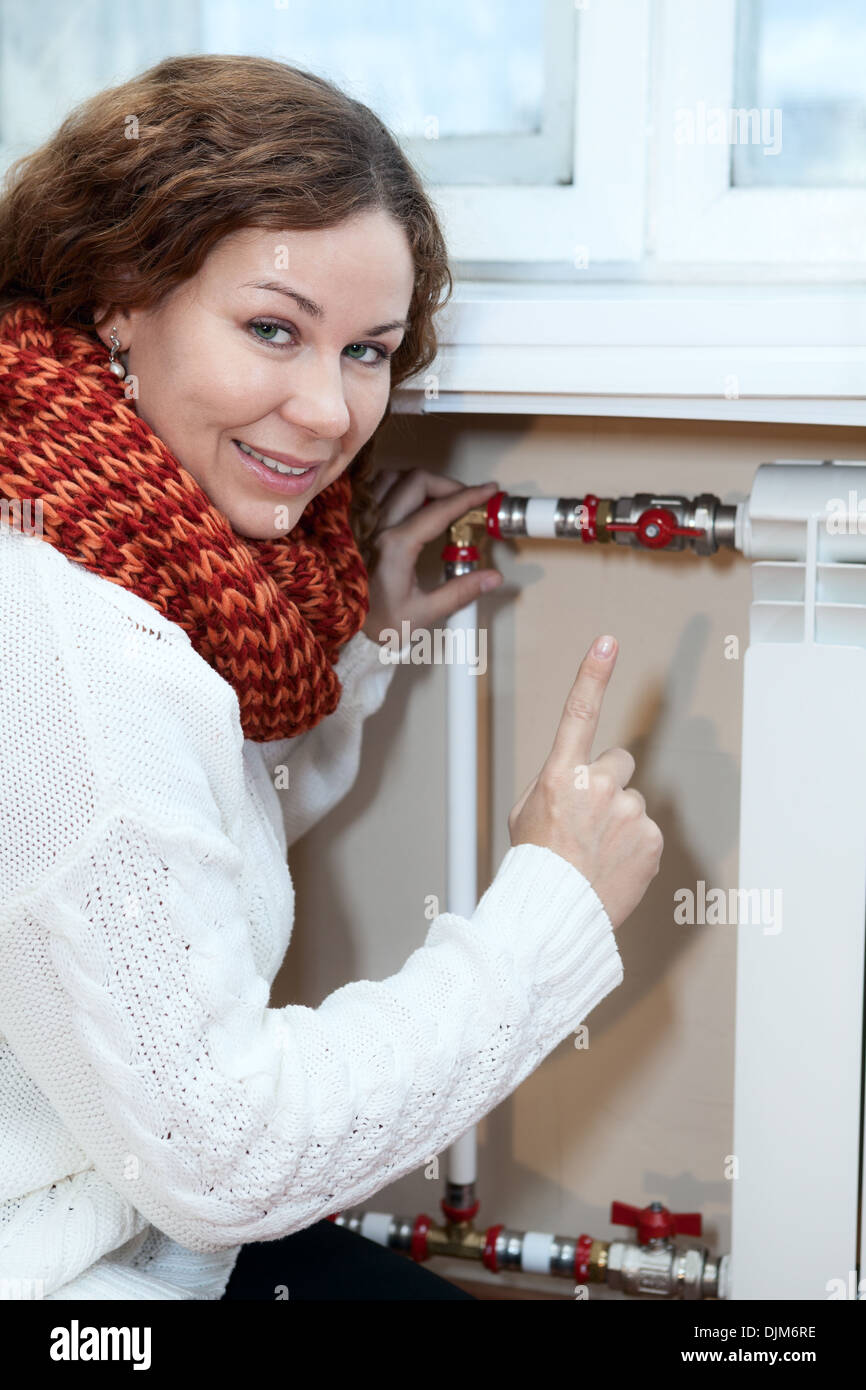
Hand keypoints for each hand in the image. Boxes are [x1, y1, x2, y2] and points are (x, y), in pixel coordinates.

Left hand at [361, 468, 503, 643]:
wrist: (345, 629)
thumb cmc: (380, 623)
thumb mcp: (424, 612)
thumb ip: (461, 592)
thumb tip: (494, 577)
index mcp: (396, 547)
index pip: (439, 510)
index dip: (469, 496)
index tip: (490, 490)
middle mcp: (375, 526)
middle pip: (417, 482)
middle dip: (448, 484)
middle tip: (466, 498)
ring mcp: (360, 520)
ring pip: (392, 478)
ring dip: (420, 482)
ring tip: (439, 498)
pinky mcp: (352, 522)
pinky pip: (373, 488)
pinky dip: (395, 485)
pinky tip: (409, 500)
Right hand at [508, 635, 662, 929]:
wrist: (553, 915)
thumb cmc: (535, 865)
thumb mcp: (527, 812)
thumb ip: (557, 783)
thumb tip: (579, 776)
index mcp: (561, 775)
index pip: (579, 713)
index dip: (593, 674)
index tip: (607, 642)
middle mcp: (598, 787)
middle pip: (618, 762)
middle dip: (608, 782)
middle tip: (588, 818)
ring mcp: (629, 812)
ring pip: (632, 799)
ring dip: (619, 818)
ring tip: (596, 851)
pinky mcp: (651, 837)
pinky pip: (646, 829)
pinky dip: (633, 844)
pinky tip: (612, 864)